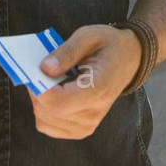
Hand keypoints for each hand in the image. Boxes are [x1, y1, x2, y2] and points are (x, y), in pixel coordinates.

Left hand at [29, 23, 142, 139]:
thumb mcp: (89, 36)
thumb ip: (66, 51)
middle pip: (48, 113)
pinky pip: (49, 127)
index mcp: (97, 90)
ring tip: (50, 80)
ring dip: (39, 101)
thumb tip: (43, 68)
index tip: (36, 69)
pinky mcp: (82, 129)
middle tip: (41, 70)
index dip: (39, 89)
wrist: (129, 59)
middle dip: (36, 91)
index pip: (57, 103)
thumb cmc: (108, 45)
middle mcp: (93, 114)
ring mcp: (87, 125)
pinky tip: (54, 93)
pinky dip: (44, 111)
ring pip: (45, 122)